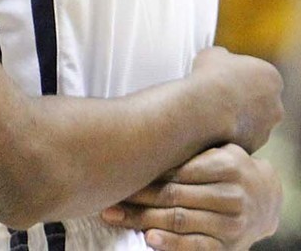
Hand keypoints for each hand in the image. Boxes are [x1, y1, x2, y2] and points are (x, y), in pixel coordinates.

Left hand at [100, 145, 280, 249]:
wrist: (267, 197)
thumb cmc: (228, 167)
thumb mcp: (217, 150)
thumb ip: (189, 148)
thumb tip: (140, 133)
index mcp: (227, 166)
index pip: (177, 171)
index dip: (145, 174)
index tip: (117, 173)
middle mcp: (232, 195)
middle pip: (173, 196)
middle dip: (136, 197)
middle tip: (106, 195)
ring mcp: (232, 223)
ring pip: (179, 221)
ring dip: (142, 219)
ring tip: (113, 215)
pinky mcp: (230, 245)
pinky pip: (197, 246)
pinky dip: (172, 244)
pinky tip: (149, 238)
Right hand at [190, 46, 283, 152]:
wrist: (204, 109)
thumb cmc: (210, 78)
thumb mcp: (213, 54)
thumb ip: (225, 57)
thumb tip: (221, 60)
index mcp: (271, 77)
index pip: (259, 75)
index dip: (239, 75)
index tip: (224, 76)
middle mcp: (276, 104)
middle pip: (260, 100)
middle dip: (243, 98)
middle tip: (219, 95)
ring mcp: (266, 127)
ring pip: (252, 121)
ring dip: (237, 117)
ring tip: (211, 111)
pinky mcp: (254, 144)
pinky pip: (241, 136)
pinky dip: (229, 132)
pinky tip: (211, 125)